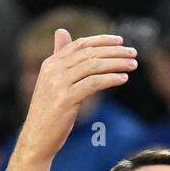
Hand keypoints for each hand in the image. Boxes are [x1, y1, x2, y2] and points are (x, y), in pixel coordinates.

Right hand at [5, 30, 137, 170]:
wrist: (36, 139)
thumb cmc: (48, 113)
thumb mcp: (52, 82)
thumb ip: (59, 59)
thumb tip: (61, 31)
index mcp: (50, 63)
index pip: (80, 44)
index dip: (102, 40)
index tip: (120, 41)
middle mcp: (53, 70)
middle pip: (89, 53)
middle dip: (114, 51)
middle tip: (133, 53)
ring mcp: (58, 84)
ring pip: (93, 66)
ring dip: (116, 63)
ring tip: (132, 65)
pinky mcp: (66, 99)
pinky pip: (93, 83)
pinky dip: (110, 79)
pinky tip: (123, 79)